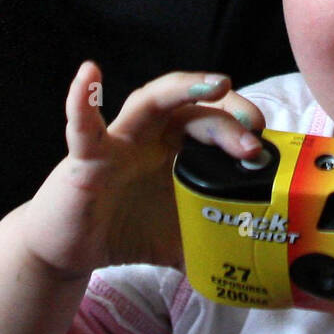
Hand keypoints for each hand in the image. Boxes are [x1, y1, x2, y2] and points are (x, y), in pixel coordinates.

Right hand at [19, 62, 266, 278]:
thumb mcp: (178, 236)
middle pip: (193, 112)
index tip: (263, 143)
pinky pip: (84, 127)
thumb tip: (253, 259)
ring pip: (151, 101)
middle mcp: (150, 135)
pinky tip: (89, 74)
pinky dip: (82, 100)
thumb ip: (211, 239)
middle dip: (227, 119)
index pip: (212, 122)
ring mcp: (119, 141)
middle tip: (255, 130)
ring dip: (184, 89)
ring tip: (217, 84)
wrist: (69, 249)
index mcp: (173, 149)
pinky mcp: (87, 158)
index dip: (239, 126)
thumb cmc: (124, 228)